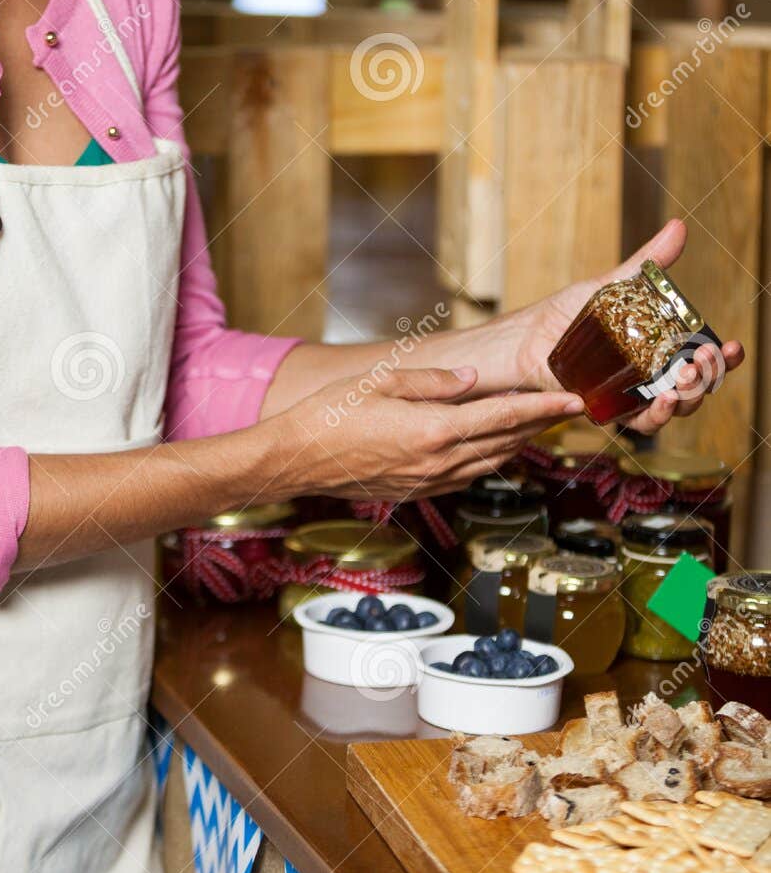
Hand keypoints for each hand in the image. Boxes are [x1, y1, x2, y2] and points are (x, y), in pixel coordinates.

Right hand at [278, 364, 585, 503]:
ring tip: (538, 424)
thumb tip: (473, 380)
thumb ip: (433, 381)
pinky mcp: (417, 492)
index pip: (504, 416)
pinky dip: (489, 459)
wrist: (296, 460)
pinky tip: (493, 446)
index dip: (544, 407)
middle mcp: (437, 461)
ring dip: (518, 443)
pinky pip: (466, 476)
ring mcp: (428, 481)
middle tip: (567, 405)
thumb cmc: (330, 414)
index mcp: (433, 430)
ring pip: (490, 463)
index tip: (575, 399)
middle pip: (505, 442)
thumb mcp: (382, 381)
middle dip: (540, 424)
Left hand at [513, 217, 744, 434]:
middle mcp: (654, 375)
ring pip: (674, 407)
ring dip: (687, 398)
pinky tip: (660, 401)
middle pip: (696, 386)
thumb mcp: (614, 285)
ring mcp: (634, 395)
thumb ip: (648, 263)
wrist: (529, 335)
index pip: (704, 357)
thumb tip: (679, 227)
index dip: (725, 358)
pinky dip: (655, 416)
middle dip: (708, 377)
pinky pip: (639, 423)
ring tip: (683, 381)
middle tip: (703, 360)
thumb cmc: (570, 312)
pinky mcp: (610, 410)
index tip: (734, 348)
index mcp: (662, 348)